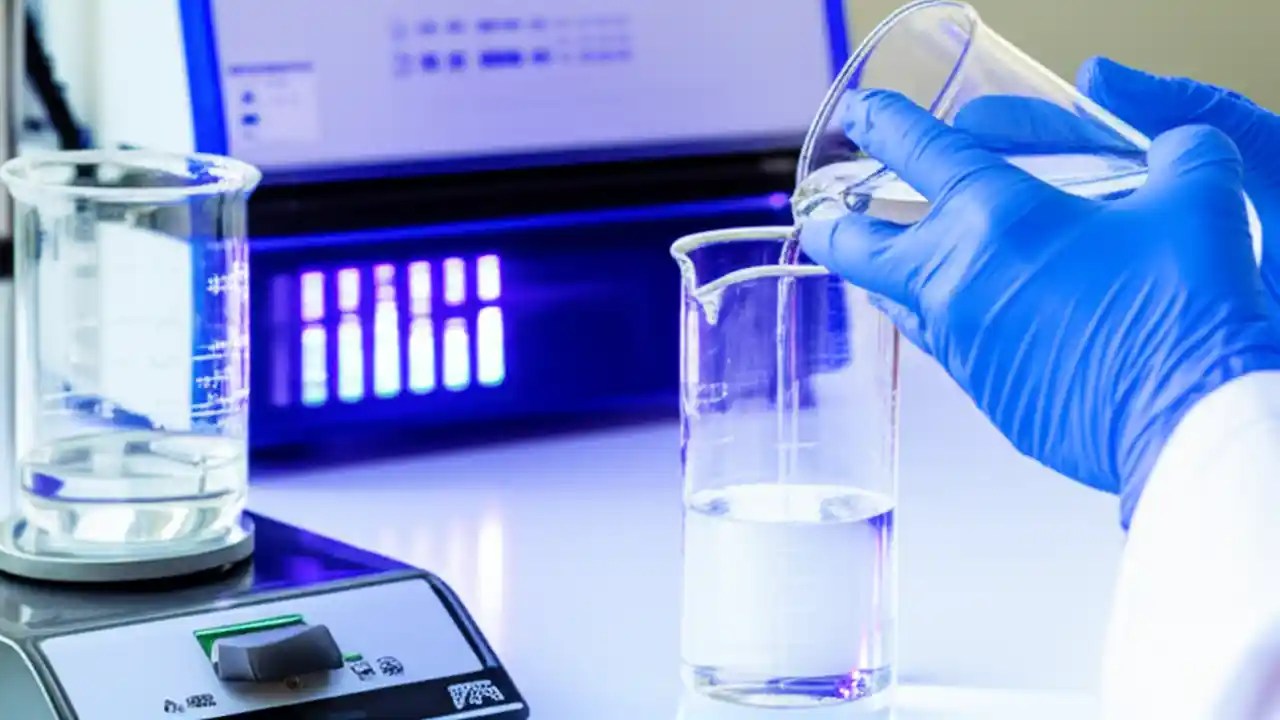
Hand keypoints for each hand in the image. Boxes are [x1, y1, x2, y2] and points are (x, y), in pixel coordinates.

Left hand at [799, 90, 1279, 525]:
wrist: (1187, 420)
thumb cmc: (1185, 314)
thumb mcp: (1195, 203)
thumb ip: (1175, 160)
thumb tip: (1173, 154)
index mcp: (997, 215)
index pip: (918, 152)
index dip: (883, 124)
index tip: (864, 115)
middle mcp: (958, 279)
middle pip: (859, 247)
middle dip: (831, 226)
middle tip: (821, 214)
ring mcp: (962, 343)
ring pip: (896, 302)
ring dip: (887, 278)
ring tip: (892, 264)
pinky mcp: (983, 393)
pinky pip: (944, 346)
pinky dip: (942, 322)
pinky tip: (967, 317)